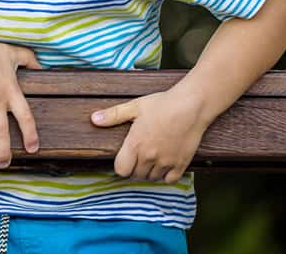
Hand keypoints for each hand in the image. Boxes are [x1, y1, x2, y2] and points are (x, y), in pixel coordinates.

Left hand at [90, 87, 208, 182]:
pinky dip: (166, 176)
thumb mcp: (135, 107)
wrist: (191, 106)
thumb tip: (93, 119)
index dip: (121, 165)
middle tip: (139, 157)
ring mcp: (166, 162)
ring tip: (151, 160)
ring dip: (149, 172)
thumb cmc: (162, 104)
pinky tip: (164, 165)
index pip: (121, 170)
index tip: (125, 158)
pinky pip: (169, 180)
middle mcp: (150, 156)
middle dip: (135, 168)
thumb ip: (113, 115)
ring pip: (152, 178)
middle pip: (136, 175)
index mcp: (135, 144)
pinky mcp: (181, 164)